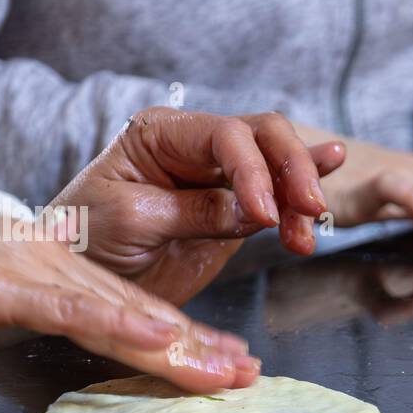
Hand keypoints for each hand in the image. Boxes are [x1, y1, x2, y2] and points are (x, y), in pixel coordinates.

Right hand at [0, 184, 258, 392]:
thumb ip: (40, 304)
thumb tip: (75, 324)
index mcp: (60, 270)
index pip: (138, 310)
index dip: (188, 338)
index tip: (229, 362)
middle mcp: (62, 268)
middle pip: (145, 314)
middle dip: (202, 349)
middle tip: (250, 375)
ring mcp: (38, 274)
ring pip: (125, 313)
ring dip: (181, 345)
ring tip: (227, 369)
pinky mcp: (6, 285)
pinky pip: (74, 308)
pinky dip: (119, 323)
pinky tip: (158, 337)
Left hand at [52, 107, 344, 304]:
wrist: (78, 279)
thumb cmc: (85, 238)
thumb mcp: (132, 220)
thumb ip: (196, 211)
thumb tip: (257, 210)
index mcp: (162, 133)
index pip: (225, 136)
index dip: (254, 171)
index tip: (264, 216)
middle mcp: (196, 146)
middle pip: (263, 137)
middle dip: (292, 172)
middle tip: (309, 212)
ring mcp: (219, 178)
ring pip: (278, 165)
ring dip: (300, 197)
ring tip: (308, 234)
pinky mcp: (235, 212)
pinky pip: (276, 192)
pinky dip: (305, 181)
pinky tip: (333, 160)